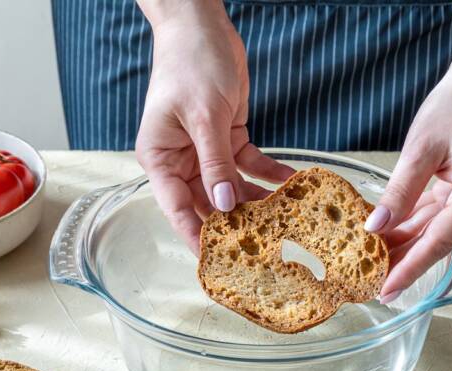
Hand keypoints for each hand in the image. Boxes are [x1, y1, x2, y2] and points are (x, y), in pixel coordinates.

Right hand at [135, 3, 292, 253]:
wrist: (201, 27)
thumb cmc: (189, 64)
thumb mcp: (204, 116)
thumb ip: (215, 162)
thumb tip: (224, 204)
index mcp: (160, 158)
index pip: (176, 207)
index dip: (195, 236)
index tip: (214, 261)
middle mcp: (181, 160)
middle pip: (206, 203)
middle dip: (233, 222)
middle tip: (262, 245)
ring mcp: (205, 152)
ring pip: (231, 188)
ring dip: (256, 201)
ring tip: (284, 218)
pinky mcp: (228, 139)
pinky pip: (249, 165)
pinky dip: (269, 173)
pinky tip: (291, 183)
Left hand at [364, 68, 451, 302]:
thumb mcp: (422, 148)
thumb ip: (399, 192)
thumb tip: (374, 228)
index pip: (438, 241)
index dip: (409, 268)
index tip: (386, 291)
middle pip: (437, 242)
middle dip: (402, 262)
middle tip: (368, 285)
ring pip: (435, 232)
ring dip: (404, 246)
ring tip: (370, 265)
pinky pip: (437, 217)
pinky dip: (412, 227)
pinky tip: (386, 239)